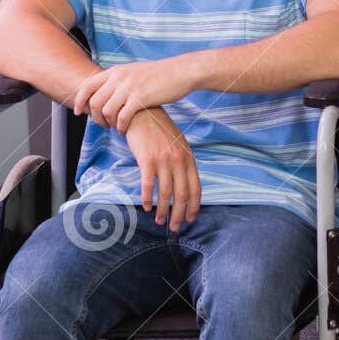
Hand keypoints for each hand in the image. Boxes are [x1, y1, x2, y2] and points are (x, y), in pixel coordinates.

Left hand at [72, 56, 193, 131]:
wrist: (180, 72)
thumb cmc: (159, 75)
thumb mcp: (134, 71)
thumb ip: (119, 79)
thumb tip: (106, 91)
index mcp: (116, 71)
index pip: (87, 85)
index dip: (79, 100)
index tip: (78, 111)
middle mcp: (119, 78)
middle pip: (95, 102)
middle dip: (95, 117)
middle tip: (103, 125)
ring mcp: (129, 88)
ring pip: (106, 111)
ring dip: (108, 124)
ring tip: (115, 128)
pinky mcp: (140, 99)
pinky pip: (122, 118)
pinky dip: (121, 127)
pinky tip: (124, 130)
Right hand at [124, 107, 200, 229]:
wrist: (142, 112)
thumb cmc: (159, 129)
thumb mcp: (178, 143)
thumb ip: (182, 162)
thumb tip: (184, 183)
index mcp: (188, 158)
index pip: (196, 188)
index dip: (194, 207)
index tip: (190, 219)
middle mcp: (178, 160)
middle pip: (182, 195)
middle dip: (178, 214)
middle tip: (174, 227)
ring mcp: (163, 160)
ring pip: (165, 193)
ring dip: (163, 210)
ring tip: (160, 221)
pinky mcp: (147, 159)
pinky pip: (148, 184)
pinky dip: (147, 198)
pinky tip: (146, 206)